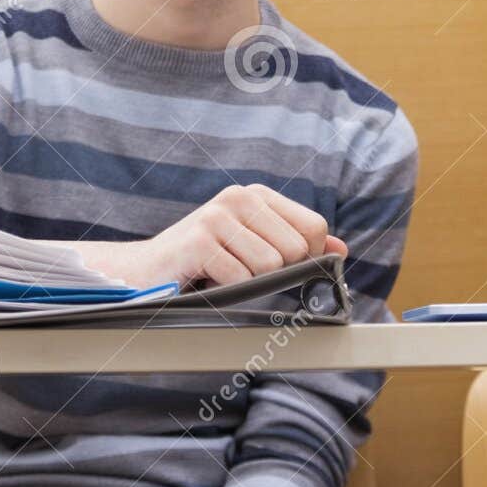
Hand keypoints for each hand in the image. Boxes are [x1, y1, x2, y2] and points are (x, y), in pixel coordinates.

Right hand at [70, 184, 347, 290]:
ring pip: (271, 265)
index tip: (282, 268)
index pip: (314, 227)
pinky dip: (227, 291)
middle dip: (278, 273)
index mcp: (257, 195)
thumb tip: (340, 249)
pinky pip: (241, 278)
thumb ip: (297, 244)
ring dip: (249, 283)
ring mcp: (218, 215)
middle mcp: (239, 197)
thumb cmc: (204, 262)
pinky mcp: (199, 239)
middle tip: (244, 273)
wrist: (145, 272)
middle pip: (297, 248)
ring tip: (223, 276)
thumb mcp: (253, 247)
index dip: (307, 257)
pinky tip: (207, 281)